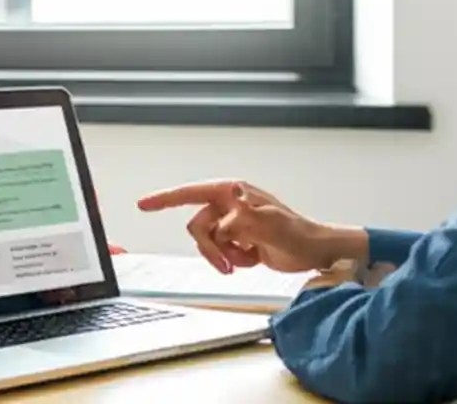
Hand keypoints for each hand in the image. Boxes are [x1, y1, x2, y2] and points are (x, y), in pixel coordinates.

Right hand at [137, 180, 365, 274]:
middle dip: (210, 248)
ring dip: (223, 256)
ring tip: (246, 260)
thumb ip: (246, 213)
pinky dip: (234, 260)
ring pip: (207, 242)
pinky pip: (220, 253)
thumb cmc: (297, 233)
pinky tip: (254, 258)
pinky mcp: (238, 240)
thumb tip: (232, 198)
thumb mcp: (270, 223)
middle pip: (197, 226)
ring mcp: (233, 223)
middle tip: (229, 263)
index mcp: (232, 192)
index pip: (190, 193)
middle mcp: (229, 205)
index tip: (143, 205)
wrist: (314, 253)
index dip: (164, 199)